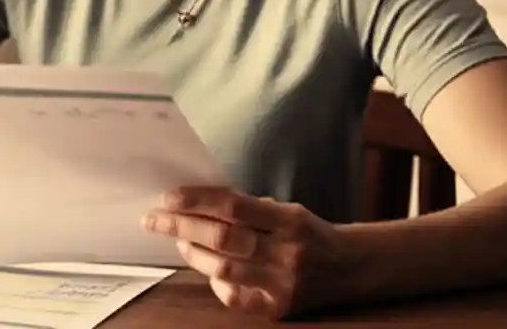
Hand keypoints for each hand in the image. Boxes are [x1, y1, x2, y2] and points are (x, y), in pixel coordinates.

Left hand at [142, 186, 357, 318]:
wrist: (352, 268)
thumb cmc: (310, 233)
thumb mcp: (287, 210)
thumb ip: (248, 208)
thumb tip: (197, 203)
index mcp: (289, 220)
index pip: (233, 206)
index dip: (197, 200)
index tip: (168, 197)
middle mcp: (287, 253)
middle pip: (222, 238)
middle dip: (181, 227)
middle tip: (154, 219)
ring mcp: (282, 284)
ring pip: (223, 269)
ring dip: (193, 253)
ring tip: (180, 241)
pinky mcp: (278, 308)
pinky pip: (234, 297)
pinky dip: (215, 282)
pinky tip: (209, 270)